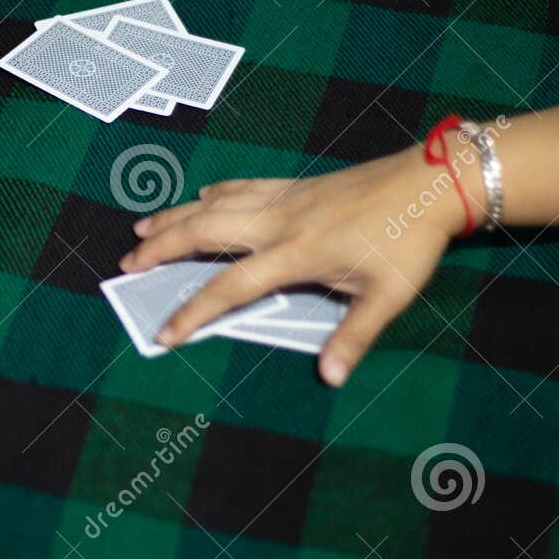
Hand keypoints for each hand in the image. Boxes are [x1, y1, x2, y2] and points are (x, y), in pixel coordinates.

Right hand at [119, 149, 465, 385]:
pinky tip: (200, 198)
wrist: (430, 182)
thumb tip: (330, 377)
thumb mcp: (387, 297)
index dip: (193, 312)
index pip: (230, 288)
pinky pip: (242, 186)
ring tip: (142, 229)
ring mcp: (284, 198)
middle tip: (127, 265)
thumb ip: (353, 336)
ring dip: (175, 217)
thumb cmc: (409, 242)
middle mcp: (279, 222)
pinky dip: (214, 194)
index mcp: (295, 254)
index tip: (165, 333)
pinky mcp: (295, 184)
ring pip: (215, 204)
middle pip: (204, 232)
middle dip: (161, 249)